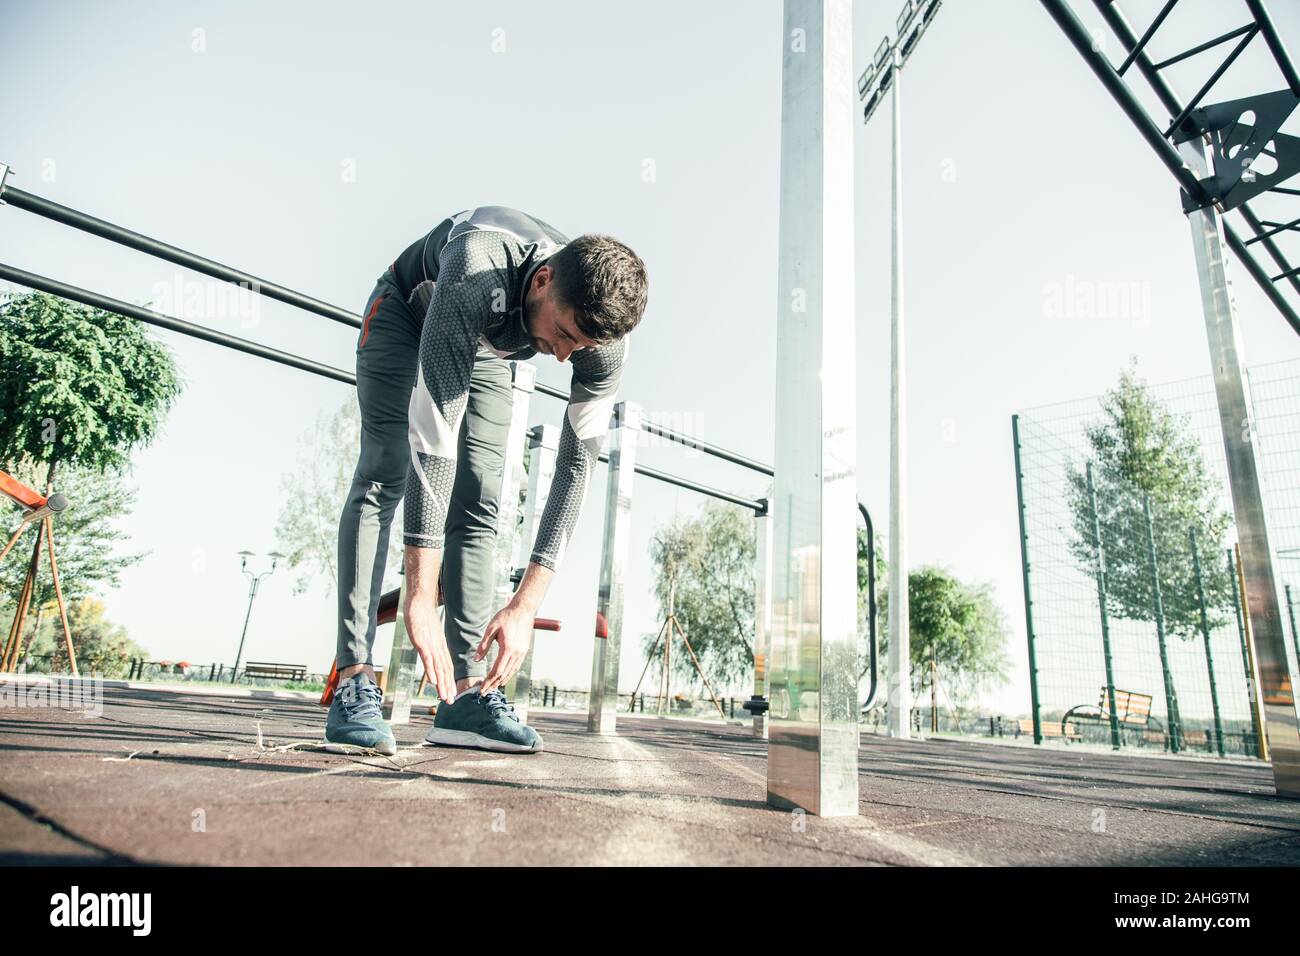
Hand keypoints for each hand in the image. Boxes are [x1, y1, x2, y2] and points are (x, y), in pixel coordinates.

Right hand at [404, 589, 455, 703]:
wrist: (420, 601)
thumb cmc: (422, 616)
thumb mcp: (428, 632)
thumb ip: (430, 643)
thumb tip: (430, 651)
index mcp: (439, 646)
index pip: (446, 666)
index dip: (448, 680)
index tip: (450, 692)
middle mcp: (437, 648)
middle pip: (445, 670)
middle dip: (447, 686)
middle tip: (450, 701)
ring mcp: (430, 646)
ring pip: (438, 668)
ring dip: (442, 684)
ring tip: (445, 697)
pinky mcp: (422, 643)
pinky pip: (428, 659)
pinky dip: (431, 671)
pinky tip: (433, 681)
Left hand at [475, 600, 535, 693]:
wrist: (523, 610)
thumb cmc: (506, 617)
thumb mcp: (491, 629)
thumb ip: (483, 645)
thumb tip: (476, 660)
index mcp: (508, 648)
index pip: (497, 671)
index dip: (488, 681)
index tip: (481, 689)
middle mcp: (516, 653)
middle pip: (504, 674)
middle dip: (493, 685)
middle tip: (484, 693)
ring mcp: (522, 653)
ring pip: (511, 672)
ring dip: (501, 681)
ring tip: (492, 687)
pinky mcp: (524, 651)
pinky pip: (515, 667)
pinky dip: (508, 674)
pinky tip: (503, 677)